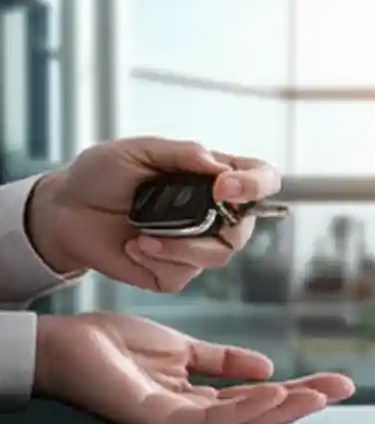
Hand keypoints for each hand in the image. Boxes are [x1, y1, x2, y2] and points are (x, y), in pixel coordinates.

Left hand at [27, 136, 282, 292]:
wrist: (64, 210)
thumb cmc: (101, 175)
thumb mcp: (137, 150)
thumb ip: (181, 153)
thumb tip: (218, 166)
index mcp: (213, 178)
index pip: (261, 179)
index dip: (256, 184)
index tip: (224, 184)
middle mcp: (213, 213)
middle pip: (246, 226)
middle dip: (224, 224)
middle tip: (187, 214)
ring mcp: (195, 245)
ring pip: (219, 255)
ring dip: (183, 245)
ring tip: (144, 235)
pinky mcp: (173, 272)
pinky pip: (183, 273)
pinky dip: (157, 259)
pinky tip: (134, 246)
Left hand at [34, 313, 354, 423]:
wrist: (65, 342)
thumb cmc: (111, 347)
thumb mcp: (181, 348)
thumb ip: (221, 360)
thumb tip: (268, 368)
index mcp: (198, 402)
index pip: (256, 400)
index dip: (297, 392)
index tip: (335, 382)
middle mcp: (191, 418)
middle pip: (258, 416)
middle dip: (303, 404)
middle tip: (343, 390)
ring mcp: (175, 422)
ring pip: (241, 423)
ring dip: (284, 409)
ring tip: (318, 395)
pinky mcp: (158, 418)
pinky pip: (209, 418)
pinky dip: (245, 407)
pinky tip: (275, 390)